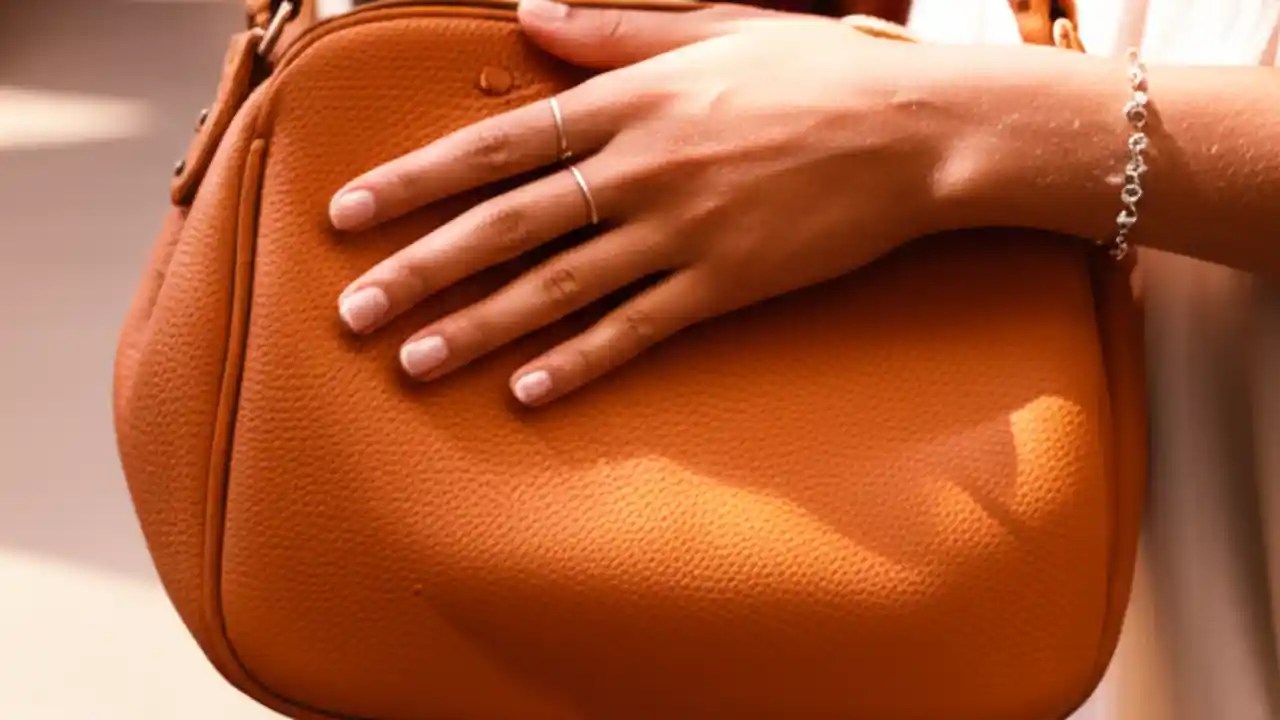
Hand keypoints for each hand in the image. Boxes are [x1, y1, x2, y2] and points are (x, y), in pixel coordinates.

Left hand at [331, 0, 962, 405]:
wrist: (920, 132)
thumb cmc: (818, 72)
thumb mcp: (713, 27)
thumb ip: (613, 29)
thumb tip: (528, 10)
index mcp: (628, 100)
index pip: (495, 147)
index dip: (414, 181)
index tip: (348, 215)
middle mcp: (639, 168)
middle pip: (505, 225)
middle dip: (418, 268)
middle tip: (349, 313)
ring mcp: (680, 232)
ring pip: (557, 287)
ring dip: (478, 327)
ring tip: (411, 364)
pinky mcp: (725, 285)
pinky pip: (636, 330)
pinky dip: (579, 362)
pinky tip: (526, 393)